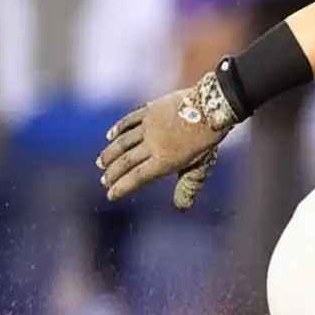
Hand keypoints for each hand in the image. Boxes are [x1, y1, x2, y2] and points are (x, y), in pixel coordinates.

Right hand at [97, 71, 235, 209]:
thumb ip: (188, 185)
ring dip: (110, 153)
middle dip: (113, 173)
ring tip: (101, 163)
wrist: (214, 107)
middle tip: (103, 181)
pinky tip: (110, 136)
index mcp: (166, 161)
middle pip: (126, 161)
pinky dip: (117, 129)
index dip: (122, 187)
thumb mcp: (202, 165)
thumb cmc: (209, 139)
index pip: (137, 177)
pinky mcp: (150, 110)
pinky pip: (128, 121)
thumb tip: (182, 207)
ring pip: (123, 142)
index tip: (111, 194)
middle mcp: (153, 145)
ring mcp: (149, 126)